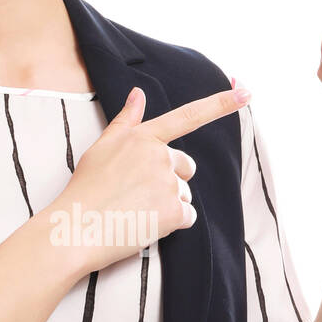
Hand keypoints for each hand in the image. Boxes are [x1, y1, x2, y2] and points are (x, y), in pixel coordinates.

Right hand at [46, 84, 249, 277]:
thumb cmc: (84, 189)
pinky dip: (171, 225)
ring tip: (135, 212)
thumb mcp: (100, 148)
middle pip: (186, 168)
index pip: (187, 116)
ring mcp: (167, 183)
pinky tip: (145, 225)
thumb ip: (125, 121)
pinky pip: (187, 217)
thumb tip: (139, 94)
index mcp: (142, 138)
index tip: (247, 93)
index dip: (220, 104)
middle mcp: (159, 156)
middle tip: (139, 195)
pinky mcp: (173, 211)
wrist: (74, 229)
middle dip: (172, 181)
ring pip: (184, 195)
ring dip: (167, 206)